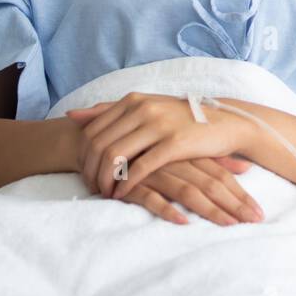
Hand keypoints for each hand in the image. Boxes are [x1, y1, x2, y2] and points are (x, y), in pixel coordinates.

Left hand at [67, 92, 250, 198]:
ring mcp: (158, 125)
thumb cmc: (181, 118)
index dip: (83, 157)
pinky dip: (126, 184)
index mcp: (132, 101)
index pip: (92, 131)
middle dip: (90, 171)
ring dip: (105, 180)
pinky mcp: (174, 143)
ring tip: (105, 194)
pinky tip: (122, 195)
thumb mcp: (145, 107)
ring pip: (115, 156)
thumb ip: (108, 110)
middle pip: (99, 145)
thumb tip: (72, 116)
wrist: (223, 122)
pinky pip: (140, 168)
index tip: (85, 174)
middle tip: (92, 189)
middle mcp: (142, 109)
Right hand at [118, 156, 264, 225]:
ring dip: (210, 209)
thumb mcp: (183, 151)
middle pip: (211, 184)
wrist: (99, 138)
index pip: (221, 176)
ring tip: (229, 224)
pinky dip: (167, 209)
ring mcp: (156, 171)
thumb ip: (214, 159)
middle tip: (255, 221)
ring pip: (188, 191)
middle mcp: (177, 161)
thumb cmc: (149, 148)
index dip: (241, 194)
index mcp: (189, 154)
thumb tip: (247, 167)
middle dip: (234, 204)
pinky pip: (151, 196)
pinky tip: (182, 222)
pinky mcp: (133, 182)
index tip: (259, 213)